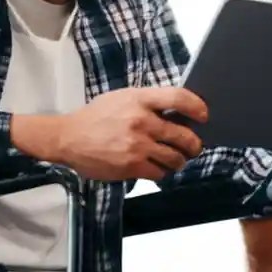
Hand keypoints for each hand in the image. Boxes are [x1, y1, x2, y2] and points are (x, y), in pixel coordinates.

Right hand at [15, 87, 206, 180]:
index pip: (179, 98)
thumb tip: (177, 111)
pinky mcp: (131, 165)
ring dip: (179, 161)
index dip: (197, 107)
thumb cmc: (97, 116)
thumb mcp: (122, 98)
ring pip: (175, 157)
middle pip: (184, 135)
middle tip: (194, 147)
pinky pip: (159, 172)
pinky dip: (162, 172)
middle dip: (194, 144)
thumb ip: (148, 103)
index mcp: (140, 99)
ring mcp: (138, 144)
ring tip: (176, 160)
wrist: (68, 137)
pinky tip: (157, 169)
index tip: (204, 116)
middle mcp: (142, 120)